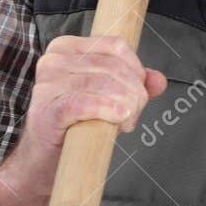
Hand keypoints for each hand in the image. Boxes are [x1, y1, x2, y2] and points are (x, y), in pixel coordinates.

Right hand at [0, 34, 167, 201]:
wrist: (46, 159)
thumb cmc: (77, 123)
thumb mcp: (110, 96)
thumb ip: (135, 84)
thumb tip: (159, 80)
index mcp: (66, 48)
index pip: (116, 46)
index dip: (137, 70)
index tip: (138, 92)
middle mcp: (54, 60)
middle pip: (115, 67)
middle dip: (135, 93)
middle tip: (132, 115)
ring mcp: (48, 84)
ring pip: (106, 84)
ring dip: (126, 107)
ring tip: (123, 123)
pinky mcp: (49, 109)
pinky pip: (87, 103)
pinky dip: (109, 110)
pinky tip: (118, 118)